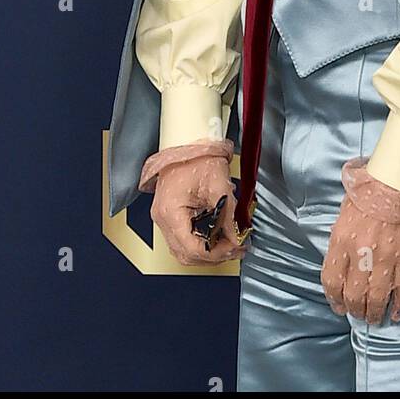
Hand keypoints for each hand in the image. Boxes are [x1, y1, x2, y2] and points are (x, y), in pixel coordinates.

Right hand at [140, 139, 246, 267]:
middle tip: (236, 248)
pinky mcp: (169, 215)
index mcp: (170, 212)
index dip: (216, 253)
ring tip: (229, 245)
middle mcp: (162, 218)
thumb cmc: (199, 156)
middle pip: (186, 254)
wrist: (189, 142)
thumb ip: (229, 216)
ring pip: (183, 251)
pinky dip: (200, 243)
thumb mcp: (219, 185)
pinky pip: (183, 239)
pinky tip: (216, 237)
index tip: (235, 247)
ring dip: (207, 253)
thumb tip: (238, 238)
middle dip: (213, 256)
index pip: (192, 248)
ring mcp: (163, 218)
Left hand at [320, 157, 399, 324]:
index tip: (338, 306)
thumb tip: (342, 264)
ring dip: (375, 313)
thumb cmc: (369, 192)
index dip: (334, 299)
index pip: (332, 281)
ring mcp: (386, 259)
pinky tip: (397, 313)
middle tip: (358, 313)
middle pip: (354, 296)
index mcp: (342, 240)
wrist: (398, 181)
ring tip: (375, 317)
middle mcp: (362, 254)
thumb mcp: (344, 214)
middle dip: (355, 309)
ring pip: (377, 299)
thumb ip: (341, 241)